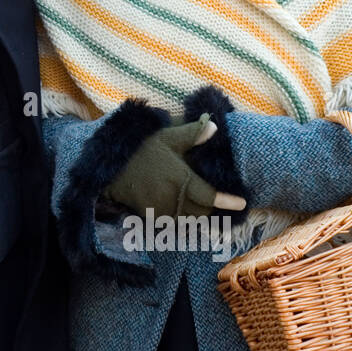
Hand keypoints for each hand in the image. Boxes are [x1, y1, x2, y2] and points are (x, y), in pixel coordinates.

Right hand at [105, 114, 246, 217]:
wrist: (110, 167)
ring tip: (207, 214)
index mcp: (180, 178)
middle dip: (212, 211)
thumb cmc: (140, 149)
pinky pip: (173, 224)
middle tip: (222, 207)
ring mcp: (160, 209)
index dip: (227, 202)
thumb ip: (191, 134)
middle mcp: (172, 198)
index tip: (242, 204)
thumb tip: (215, 126)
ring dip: (198, 218)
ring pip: (188, 221)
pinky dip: (182, 221)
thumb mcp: (166, 137)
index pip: (209, 196)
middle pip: (201, 213)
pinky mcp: (150, 217)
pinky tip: (186, 215)